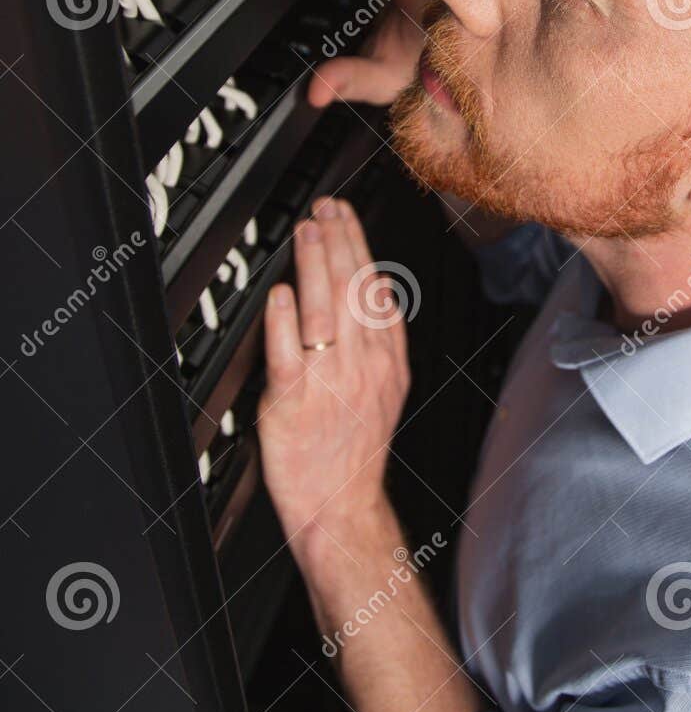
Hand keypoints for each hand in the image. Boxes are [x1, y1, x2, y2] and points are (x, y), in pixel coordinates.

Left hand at [257, 197, 410, 572]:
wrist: (339, 504)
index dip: (360, 245)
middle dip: (338, 241)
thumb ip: (383, 340)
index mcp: (386, 360)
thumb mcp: (388, 388)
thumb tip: (378, 291)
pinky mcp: (293, 401)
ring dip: (315, 265)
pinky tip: (282, 292)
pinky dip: (285, 320)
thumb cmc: (355, 450)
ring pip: (324, 311)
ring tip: (306, 231)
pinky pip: (289, 354)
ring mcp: (329, 382)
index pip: (375, 288)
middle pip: (352, 290)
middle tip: (323, 207)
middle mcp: (361, 365)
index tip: (345, 214)